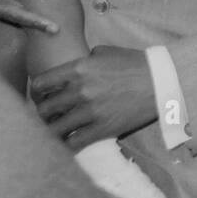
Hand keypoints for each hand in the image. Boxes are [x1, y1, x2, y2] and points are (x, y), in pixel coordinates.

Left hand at [29, 46, 159, 149]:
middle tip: (47, 116)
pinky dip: (67, 145)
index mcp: (79, 68)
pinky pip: (74, 143)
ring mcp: (91, 112)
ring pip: (55, 129)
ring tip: (55, 131)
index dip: (35, 92)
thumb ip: (84, 60)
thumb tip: (73, 70)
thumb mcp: (105, 52)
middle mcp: (80, 90)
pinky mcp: (103, 129)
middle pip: (45, 108)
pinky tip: (67, 144)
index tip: (38, 97)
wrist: (161, 82)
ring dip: (52, 131)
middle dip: (42, 113)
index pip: (41, 83)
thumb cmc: (135, 63)